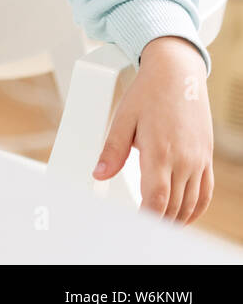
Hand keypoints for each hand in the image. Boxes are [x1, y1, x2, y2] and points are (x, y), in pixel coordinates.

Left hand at [92, 35, 212, 224]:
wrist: (178, 73)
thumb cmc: (148, 93)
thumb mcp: (123, 118)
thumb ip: (112, 150)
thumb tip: (98, 174)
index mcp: (159, 151)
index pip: (156, 197)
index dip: (147, 217)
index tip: (135, 224)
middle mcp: (183, 159)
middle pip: (173, 205)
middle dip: (158, 222)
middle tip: (142, 229)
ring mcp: (198, 159)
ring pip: (190, 202)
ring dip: (175, 218)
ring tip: (159, 227)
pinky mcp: (205, 156)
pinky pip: (205, 191)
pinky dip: (196, 208)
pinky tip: (183, 216)